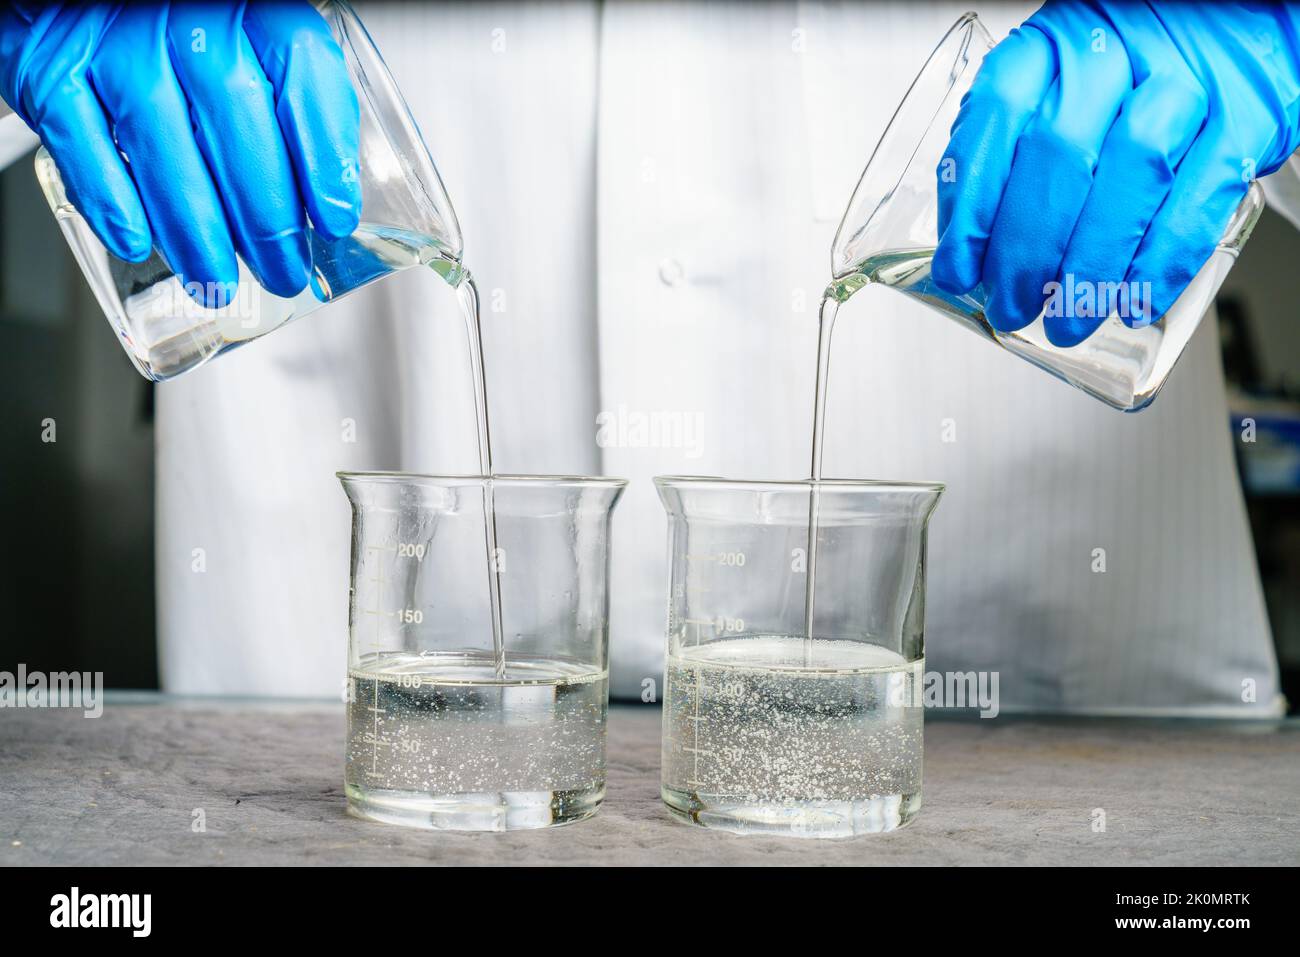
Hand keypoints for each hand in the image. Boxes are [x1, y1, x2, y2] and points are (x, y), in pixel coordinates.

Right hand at [0, 1, 360, 304]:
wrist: (90, 1)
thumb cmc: (193, 37)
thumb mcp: (262, 54)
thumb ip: (300, 111)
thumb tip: (333, 202)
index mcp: (257, 11)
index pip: (303, 72)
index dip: (324, 153)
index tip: (335, 219)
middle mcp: (191, 20)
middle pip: (237, 120)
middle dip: (265, 215)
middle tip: (282, 271)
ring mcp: (120, 45)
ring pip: (163, 143)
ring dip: (195, 228)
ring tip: (217, 281)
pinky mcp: (55, 72)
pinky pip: (82, 141)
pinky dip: (111, 200)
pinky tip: (138, 243)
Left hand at [932, 1, 1299, 345]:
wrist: (1230, 31)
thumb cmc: (1126, 77)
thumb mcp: (1052, 94)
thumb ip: (1008, 157)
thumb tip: (965, 252)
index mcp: (1052, 47)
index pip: (997, 116)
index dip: (972, 203)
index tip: (960, 270)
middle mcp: (1116, 54)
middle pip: (1060, 153)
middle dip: (1027, 249)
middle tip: (1012, 305)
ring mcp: (1185, 83)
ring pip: (1132, 174)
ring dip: (1092, 264)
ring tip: (1068, 319)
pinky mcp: (1245, 120)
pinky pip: (1200, 199)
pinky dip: (1162, 262)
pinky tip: (1133, 302)